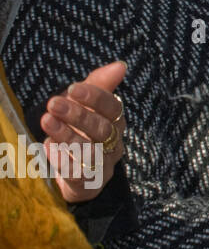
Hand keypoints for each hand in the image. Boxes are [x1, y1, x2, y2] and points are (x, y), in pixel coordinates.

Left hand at [40, 61, 126, 202]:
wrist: (78, 174)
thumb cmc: (82, 132)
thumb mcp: (87, 106)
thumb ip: (100, 85)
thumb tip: (121, 65)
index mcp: (115, 122)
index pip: (113, 108)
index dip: (95, 97)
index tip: (72, 88)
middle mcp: (113, 143)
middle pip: (102, 129)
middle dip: (78, 115)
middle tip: (53, 103)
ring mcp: (102, 164)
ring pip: (90, 150)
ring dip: (68, 135)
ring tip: (47, 121)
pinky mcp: (87, 183)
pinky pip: (77, 173)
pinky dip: (63, 160)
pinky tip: (49, 148)